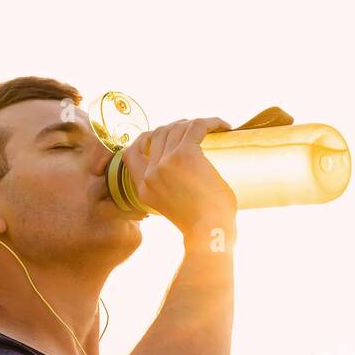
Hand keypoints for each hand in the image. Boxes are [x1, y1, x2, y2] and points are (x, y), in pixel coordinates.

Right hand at [120, 118, 237, 237]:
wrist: (210, 233)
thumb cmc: (202, 226)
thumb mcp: (172, 208)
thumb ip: (168, 191)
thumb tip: (183, 177)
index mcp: (143, 188)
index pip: (131, 153)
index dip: (145, 139)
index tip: (161, 134)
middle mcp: (150, 174)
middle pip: (158, 135)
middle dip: (175, 127)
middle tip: (194, 130)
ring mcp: (166, 163)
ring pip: (177, 128)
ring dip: (194, 124)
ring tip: (212, 128)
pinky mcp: (186, 155)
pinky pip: (196, 127)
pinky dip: (211, 122)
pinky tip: (223, 125)